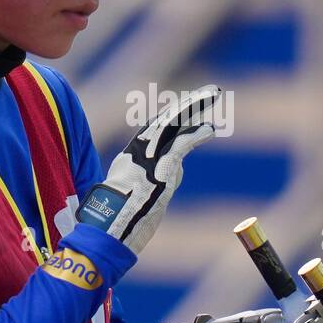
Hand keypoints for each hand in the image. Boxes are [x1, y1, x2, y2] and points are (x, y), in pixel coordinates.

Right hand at [77, 84, 221, 254]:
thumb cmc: (120, 220)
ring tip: (212, 96)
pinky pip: (180, 145)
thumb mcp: (138, 193)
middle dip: (189, 103)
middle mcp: (139, 152)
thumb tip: (178, 172)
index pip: (156, 128)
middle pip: (167, 119)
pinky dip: (196, 135)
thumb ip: (158, 177)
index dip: (174, 115)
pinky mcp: (160, 169)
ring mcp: (149, 159)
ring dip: (195, 108)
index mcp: (130, 156)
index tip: (190, 105)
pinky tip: (209, 129)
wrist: (109, 230)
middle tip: (209, 91)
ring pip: (174, 124)